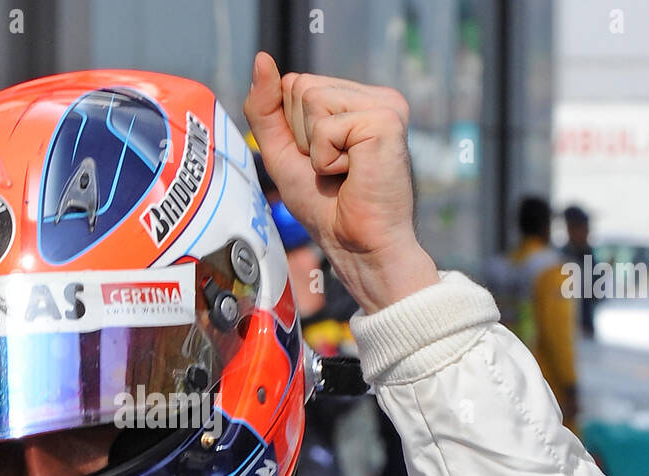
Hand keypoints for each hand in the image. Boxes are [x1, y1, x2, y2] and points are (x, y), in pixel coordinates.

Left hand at [243, 52, 438, 311]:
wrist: (356, 244)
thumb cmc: (324, 206)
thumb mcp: (283, 151)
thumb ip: (266, 108)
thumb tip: (262, 59)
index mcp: (355, 99)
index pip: (295, 84)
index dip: (292, 128)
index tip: (318, 159)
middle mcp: (373, 96)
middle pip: (301, 87)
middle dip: (302, 136)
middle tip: (332, 169)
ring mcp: (384, 105)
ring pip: (312, 101)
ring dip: (315, 148)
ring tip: (343, 171)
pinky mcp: (386, 120)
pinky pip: (326, 127)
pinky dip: (328, 159)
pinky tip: (354, 174)